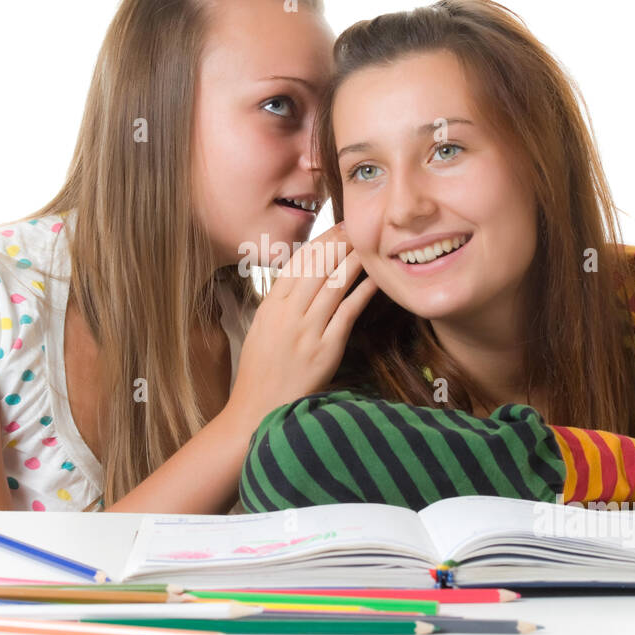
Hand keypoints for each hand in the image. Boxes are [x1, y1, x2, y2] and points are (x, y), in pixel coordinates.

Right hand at [224, 223, 377, 432]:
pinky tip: (375, 280)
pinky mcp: (325, 349)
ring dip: (353, 261)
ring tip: (369, 244)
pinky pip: (347, 313)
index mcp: (270, 306)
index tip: (337, 227)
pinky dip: (362, 293)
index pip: (297, 263)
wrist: (258, 409)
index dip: (320, 242)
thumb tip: (300, 279)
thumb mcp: (261, 329)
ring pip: (333, 284)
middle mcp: (287, 314)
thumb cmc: (260, 372)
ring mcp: (306, 331)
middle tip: (358, 225)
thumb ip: (280, 304)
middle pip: (317, 267)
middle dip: (340, 242)